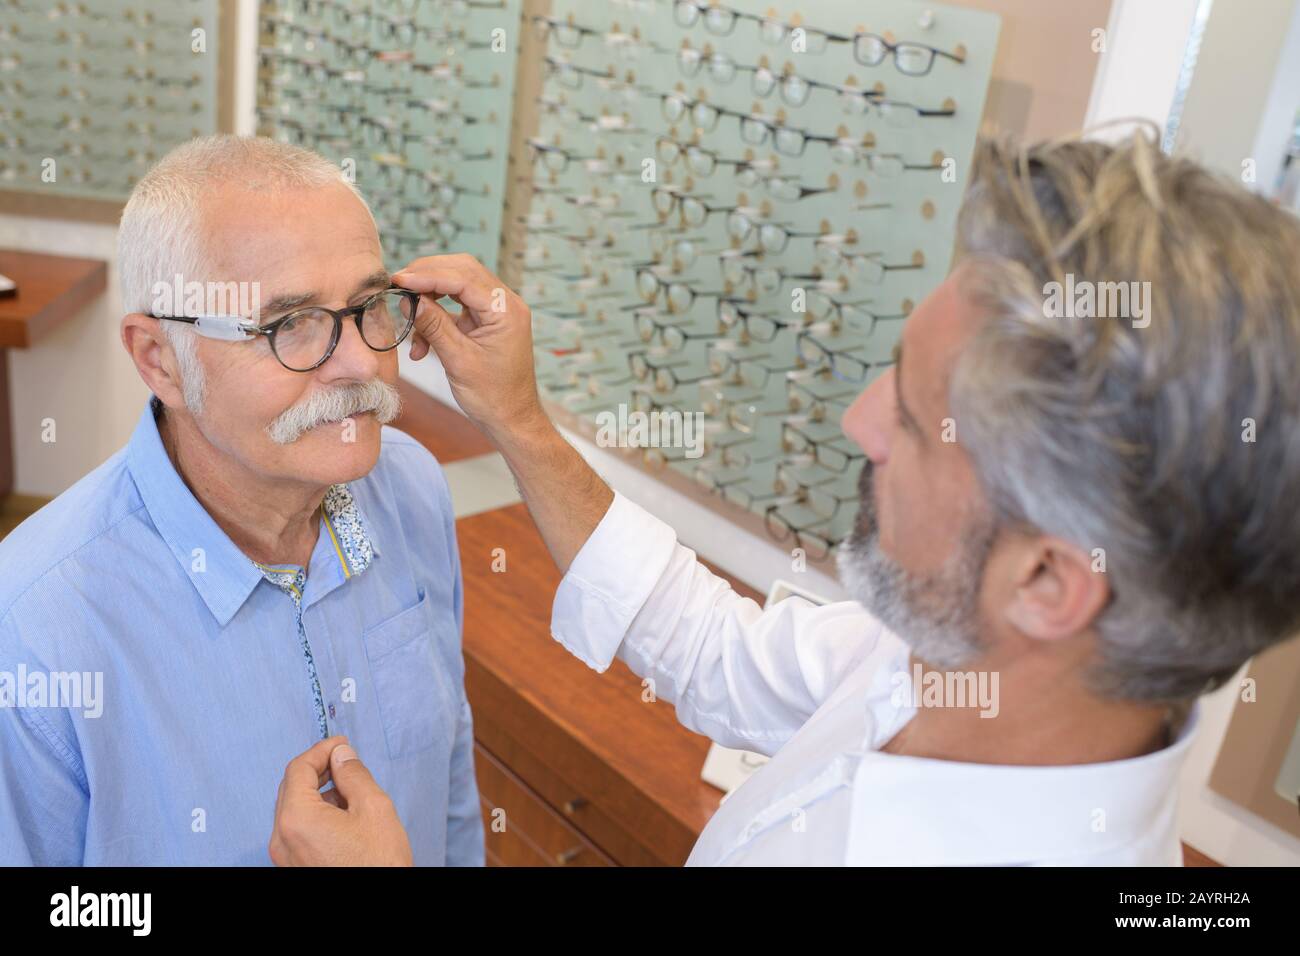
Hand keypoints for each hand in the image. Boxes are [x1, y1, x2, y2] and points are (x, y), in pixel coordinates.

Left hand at [269, 735, 413, 866]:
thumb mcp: (374, 808)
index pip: (298, 769)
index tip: (341, 745)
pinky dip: (316, 814)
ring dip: (319, 793)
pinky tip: (344, 816)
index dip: (321, 751)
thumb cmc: (378, 864)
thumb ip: (354, 775)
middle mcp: (282, 838)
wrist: (378, 910)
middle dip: (318, 770)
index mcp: (297, 819)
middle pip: (291, 788)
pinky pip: (298, 830)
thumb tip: (341, 755)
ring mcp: (285, 856)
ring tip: (352, 792)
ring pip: (294, 809)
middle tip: (346, 762)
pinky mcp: (293, 867)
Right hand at [394, 254, 547, 443]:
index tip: (398, 281)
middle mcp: (506, 304)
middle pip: (462, 271)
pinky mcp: (487, 322)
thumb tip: (409, 299)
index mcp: (506, 310)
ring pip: (458, 285)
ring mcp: (497, 311)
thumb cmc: (492, 397)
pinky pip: (458, 307)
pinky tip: (421, 344)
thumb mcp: (458, 360)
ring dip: (430, 299)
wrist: (512, 420)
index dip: (427, 276)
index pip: (463, 277)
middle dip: (428, 277)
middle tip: (398, 287)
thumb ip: (434, 325)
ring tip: (409, 319)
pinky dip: (437, 318)